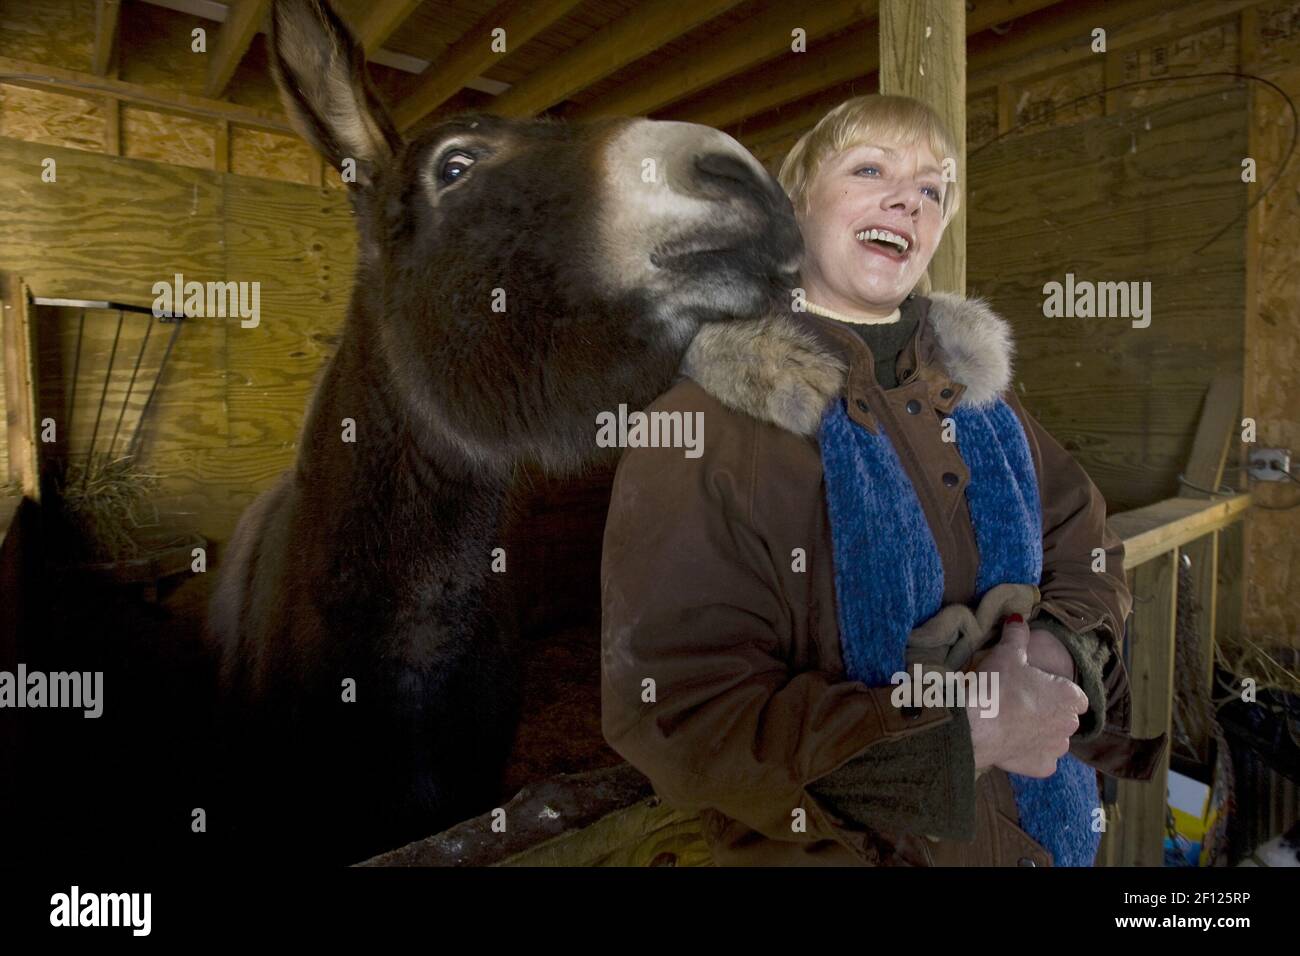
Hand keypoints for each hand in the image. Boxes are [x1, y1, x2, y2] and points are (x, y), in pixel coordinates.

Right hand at [965, 615, 1088, 777]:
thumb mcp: (1007, 653)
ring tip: (1015, 723)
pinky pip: (1042, 760)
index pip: (1076, 695)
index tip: (1038, 687)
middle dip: (1050, 712)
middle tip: (1022, 702)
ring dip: (1042, 733)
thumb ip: (1017, 635)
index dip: (1058, 690)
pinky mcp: (1041, 767)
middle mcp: (1069, 724)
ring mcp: (1056, 748)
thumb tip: (1018, 617)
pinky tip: (1013, 743)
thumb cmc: (997, 686)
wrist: (976, 726)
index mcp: (1069, 696)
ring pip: (1055, 740)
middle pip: (1066, 717)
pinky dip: (1031, 754)